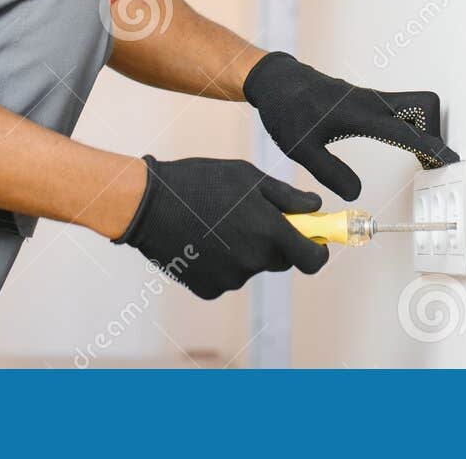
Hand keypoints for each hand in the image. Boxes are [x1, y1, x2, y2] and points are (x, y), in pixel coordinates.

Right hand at [112, 155, 329, 299]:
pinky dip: (222, 263)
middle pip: (281, 261)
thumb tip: (316, 207)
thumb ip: (287, 196)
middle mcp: (254, 261)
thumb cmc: (200, 181)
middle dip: (276, 243)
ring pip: (252, 267)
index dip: (318, 250)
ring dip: (245, 251)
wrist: (148, 203)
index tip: (315, 240)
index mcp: (269, 232)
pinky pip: (227, 278)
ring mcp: (230, 279)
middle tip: (253, 218)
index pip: (313, 259)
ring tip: (218, 223)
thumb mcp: (248, 176)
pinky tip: (202, 240)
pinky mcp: (208, 290)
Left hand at [243, 51, 458, 198]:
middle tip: (432, 160)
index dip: (431, 147)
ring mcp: (371, 97)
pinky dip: (412, 124)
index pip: (406, 130)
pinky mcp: (367, 99)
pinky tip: (403, 141)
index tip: (449, 160)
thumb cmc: (286, 110)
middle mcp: (370, 101)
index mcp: (358, 113)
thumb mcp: (300, 149)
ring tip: (422, 156)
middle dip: (435, 131)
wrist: (277, 82)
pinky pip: (401, 107)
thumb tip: (356, 192)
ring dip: (425, 127)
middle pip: (423, 106)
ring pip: (414, 105)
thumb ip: (330, 172)